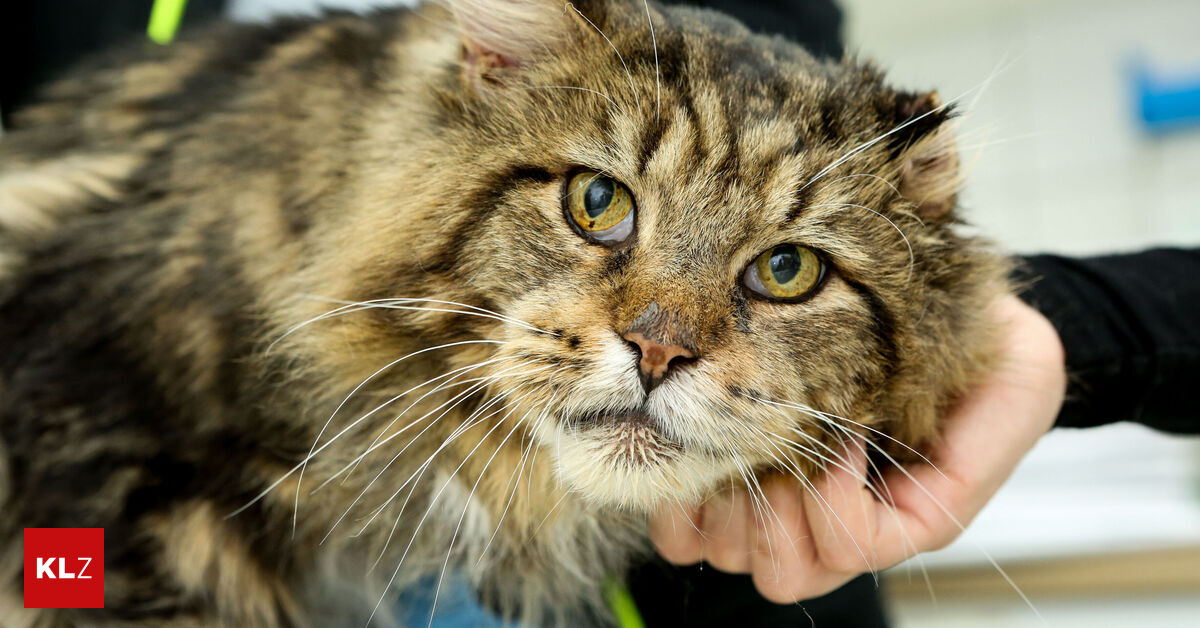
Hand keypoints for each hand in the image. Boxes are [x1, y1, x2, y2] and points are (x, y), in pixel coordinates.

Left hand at [650, 295, 1066, 602]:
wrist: (944, 320)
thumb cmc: (978, 345)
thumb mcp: (1017, 370)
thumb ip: (988, 424)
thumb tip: (879, 441)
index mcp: (910, 509)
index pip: (853, 547)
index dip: (836, 499)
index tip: (843, 431)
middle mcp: (844, 523)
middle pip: (787, 571)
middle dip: (779, 508)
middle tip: (784, 436)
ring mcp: (789, 513)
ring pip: (736, 556)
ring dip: (733, 500)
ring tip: (746, 434)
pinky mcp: (739, 488)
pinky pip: (688, 535)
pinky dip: (686, 504)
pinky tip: (700, 452)